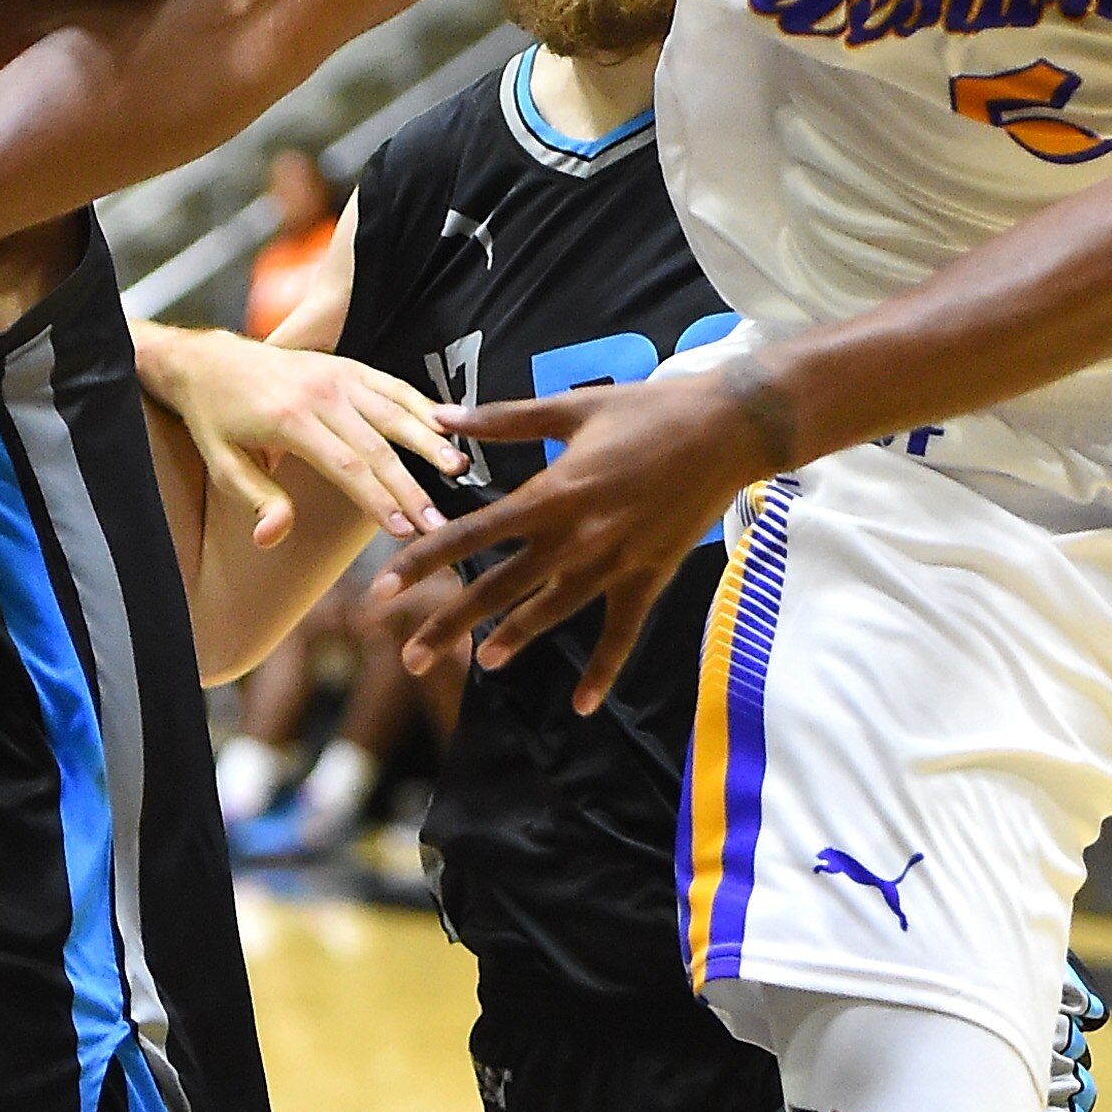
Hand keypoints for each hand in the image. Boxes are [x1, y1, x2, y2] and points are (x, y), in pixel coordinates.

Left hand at [146, 325, 462, 544]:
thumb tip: (272, 539)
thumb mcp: (223, 465)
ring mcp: (337, 376)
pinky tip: (449, 426)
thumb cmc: (216, 421)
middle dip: (411, 487)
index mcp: (289, 420)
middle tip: (438, 522)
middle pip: (377, 446)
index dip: (378, 500)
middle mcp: (319, 394)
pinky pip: (391, 386)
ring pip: (393, 412)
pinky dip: (421, 406)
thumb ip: (256, 500)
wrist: (209, 361)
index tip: (404, 531)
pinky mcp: (346, 366)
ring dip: (429, 442)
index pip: (345, 466)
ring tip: (459, 469)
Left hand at [373, 373, 772, 712]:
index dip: (423, 561)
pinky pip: (620, 632)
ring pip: (551, 611)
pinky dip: (603, 670)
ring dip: (514, 639)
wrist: (727, 429)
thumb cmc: (648, 410)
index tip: (383, 589)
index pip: (471, 534)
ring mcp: (613, 563)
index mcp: (552, 493)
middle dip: (451, 623)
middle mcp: (575, 537)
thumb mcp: (572, 407)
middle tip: (409, 658)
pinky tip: (581, 705)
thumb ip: (503, 420)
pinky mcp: (649, 576)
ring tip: (481, 663)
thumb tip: (442, 416)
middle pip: (500, 587)